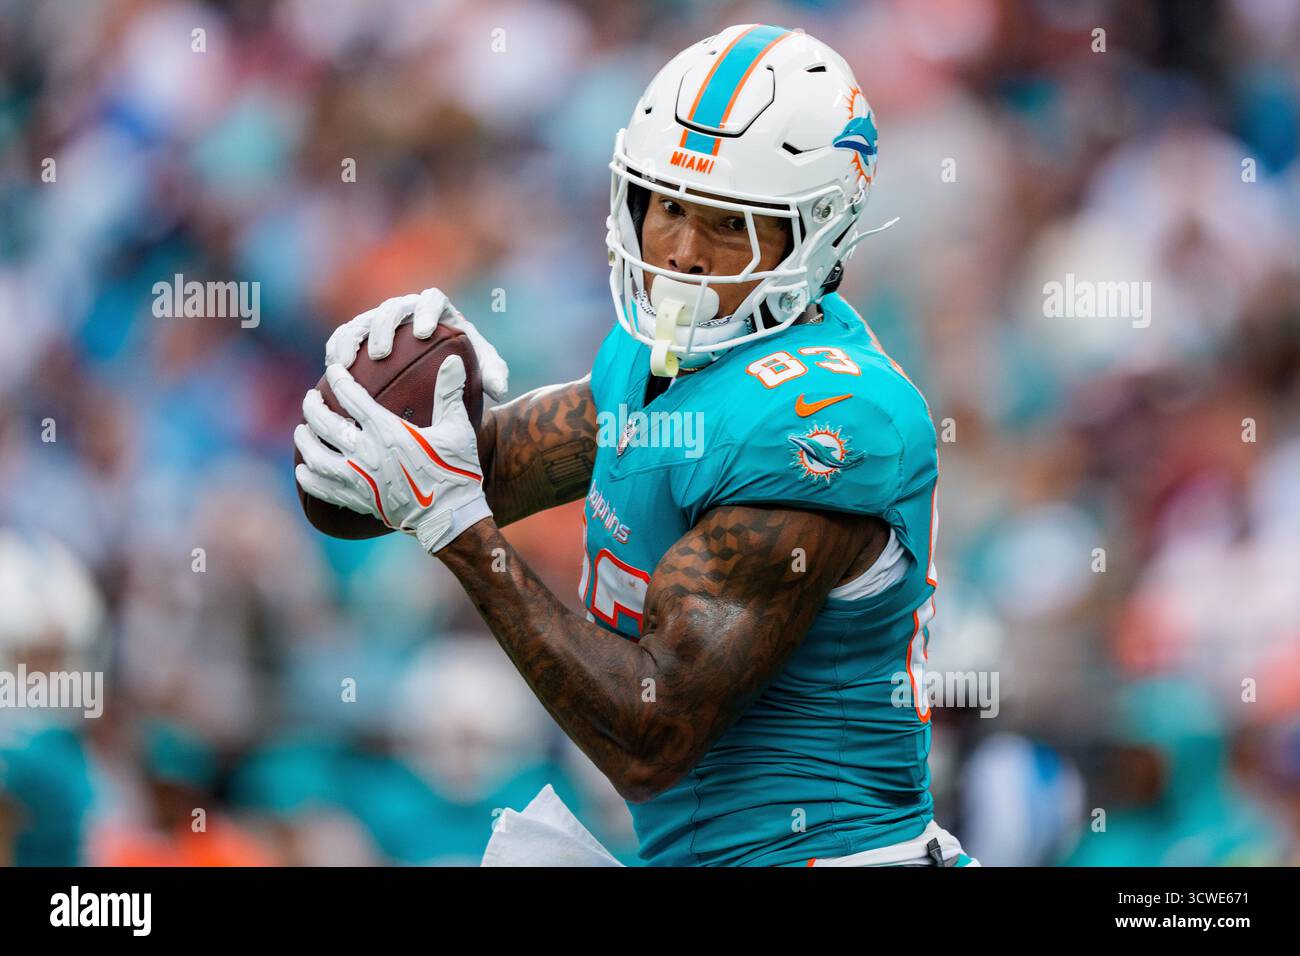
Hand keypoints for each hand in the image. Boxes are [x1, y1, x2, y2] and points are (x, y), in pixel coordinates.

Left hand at [294, 357, 491, 552]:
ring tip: (301, 431)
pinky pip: (322, 488)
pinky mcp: (358, 500)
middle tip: (310, 398)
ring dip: (304, 441)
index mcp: (388, 431)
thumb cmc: (455, 470)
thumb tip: (453, 359)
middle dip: (312, 407)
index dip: (339, 379)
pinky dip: (308, 478)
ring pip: (315, 456)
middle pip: (324, 424)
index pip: (352, 397)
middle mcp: (366, 453)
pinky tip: (303, 470)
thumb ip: (449, 392)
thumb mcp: (457, 428)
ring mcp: (359, 479)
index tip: (334, 370)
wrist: (450, 517)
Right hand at [324, 287, 509, 400]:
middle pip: (392, 308)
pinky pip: (345, 336)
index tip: (423, 333)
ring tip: (345, 364)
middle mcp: (408, 310)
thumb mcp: (482, 370)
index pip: (432, 300)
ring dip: (352, 339)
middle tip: (381, 353)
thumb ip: (493, 374)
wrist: (442, 373)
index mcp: (438, 309)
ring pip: (363, 321)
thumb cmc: (465, 368)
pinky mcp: (362, 335)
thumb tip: (498, 390)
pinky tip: (333, 370)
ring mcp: (382, 320)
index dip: (426, 311)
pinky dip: (337, 348)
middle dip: (384, 328)